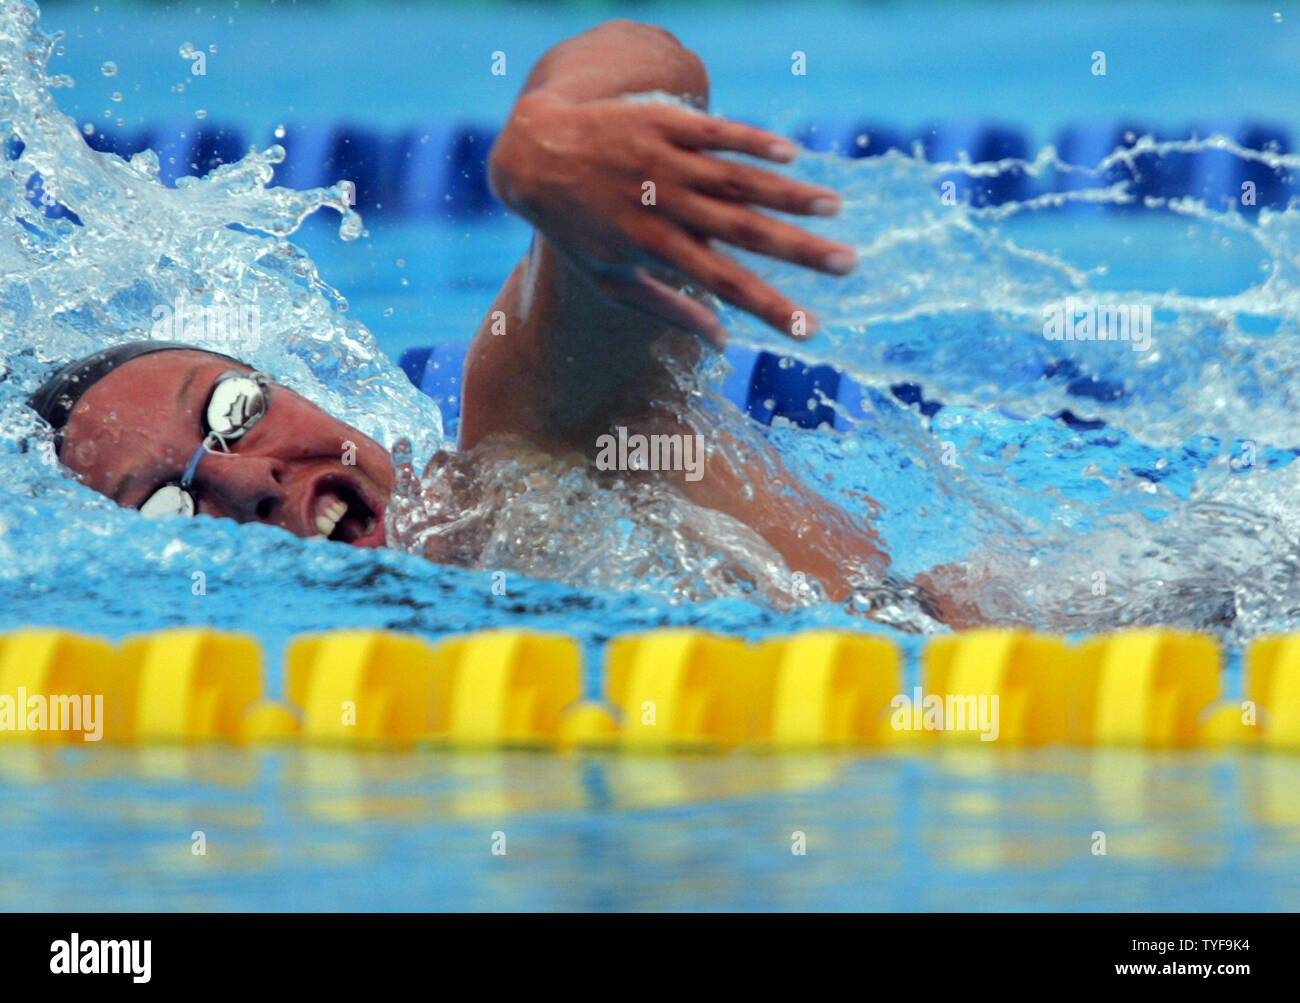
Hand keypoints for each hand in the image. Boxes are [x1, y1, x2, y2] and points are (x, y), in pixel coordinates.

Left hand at [488, 89, 857, 347]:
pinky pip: (715, 134)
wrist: (535, 154)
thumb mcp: (608, 279)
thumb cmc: (575, 225)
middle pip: (743, 232)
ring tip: (836, 207)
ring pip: (737, 180)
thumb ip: (666, 309)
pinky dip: (752, 143)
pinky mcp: (663, 123)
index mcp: (655, 248)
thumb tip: (720, 342)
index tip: (809, 329)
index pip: (725, 285)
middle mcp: (664, 206)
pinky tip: (790, 155)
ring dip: (789, 194)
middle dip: (799, 251)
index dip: (769, 307)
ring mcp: (665, 162)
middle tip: (849, 264)